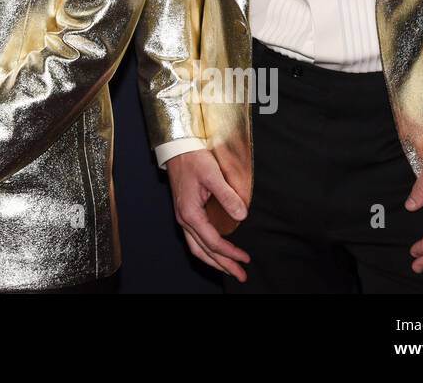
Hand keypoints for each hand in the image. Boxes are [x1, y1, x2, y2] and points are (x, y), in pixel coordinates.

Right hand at [165, 148, 250, 281]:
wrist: (176, 148)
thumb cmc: (192, 158)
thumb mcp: (212, 174)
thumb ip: (227, 196)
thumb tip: (242, 216)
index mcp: (190, 213)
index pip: (212, 241)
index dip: (230, 252)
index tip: (246, 259)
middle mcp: (184, 218)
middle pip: (203, 250)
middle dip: (223, 265)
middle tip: (241, 275)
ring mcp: (183, 216)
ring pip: (197, 247)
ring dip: (214, 260)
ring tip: (229, 269)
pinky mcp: (186, 212)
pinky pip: (195, 238)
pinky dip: (206, 249)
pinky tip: (216, 251)